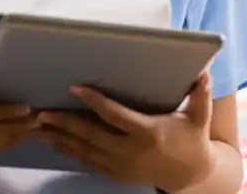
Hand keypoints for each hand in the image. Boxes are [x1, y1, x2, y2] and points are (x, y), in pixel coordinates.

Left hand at [38, 72, 214, 189]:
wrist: (190, 175)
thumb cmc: (193, 140)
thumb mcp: (200, 118)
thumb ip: (201, 95)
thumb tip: (204, 72)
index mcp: (148, 133)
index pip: (115, 115)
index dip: (94, 102)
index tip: (76, 89)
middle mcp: (131, 151)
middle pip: (92, 135)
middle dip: (66, 123)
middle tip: (44, 112)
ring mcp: (122, 165)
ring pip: (86, 151)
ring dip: (62, 139)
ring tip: (42, 127)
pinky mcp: (117, 174)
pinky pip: (89, 163)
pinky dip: (71, 153)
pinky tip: (57, 143)